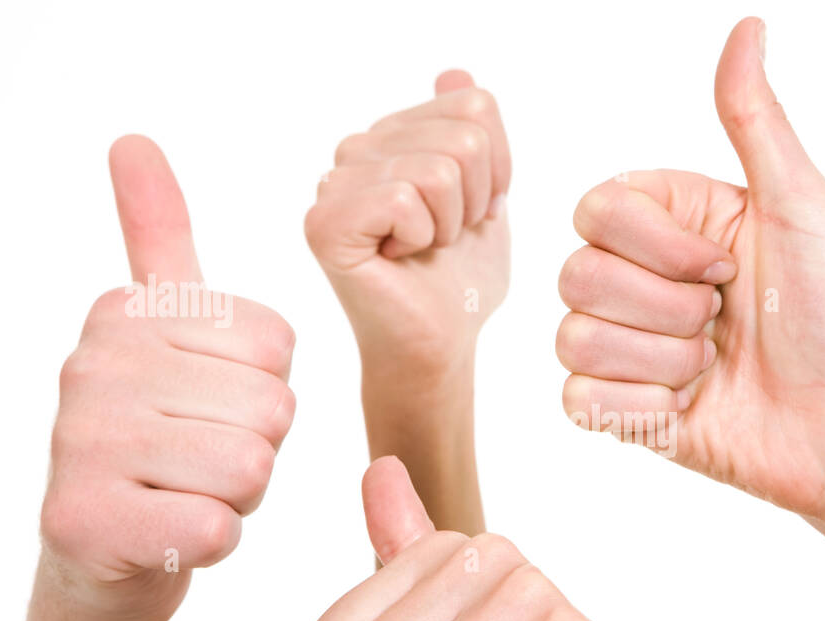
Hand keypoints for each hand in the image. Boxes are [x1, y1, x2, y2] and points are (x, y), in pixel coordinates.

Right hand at [41, 136, 295, 620]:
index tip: (210, 407)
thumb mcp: (163, 334)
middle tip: (199, 461)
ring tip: (184, 493)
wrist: (106, 556)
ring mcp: (81, 443)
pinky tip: (171, 536)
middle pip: (271, 408)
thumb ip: (157, 240)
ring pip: (250, 467)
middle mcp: (91, 366)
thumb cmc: (159, 443)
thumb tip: (132, 137)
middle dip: (256, 447)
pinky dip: (213, 541)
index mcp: (124, 313)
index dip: (267, 391)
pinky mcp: (88, 520)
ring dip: (238, 496)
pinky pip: (216, 526)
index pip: (277, 345)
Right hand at [304, 71, 510, 384]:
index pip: (473, 105)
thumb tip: (455, 71)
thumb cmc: (460, 283)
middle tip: (448, 239)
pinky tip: (400, 259)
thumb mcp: (485, 200)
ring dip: (451, 223)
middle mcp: (356, 152)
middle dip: (477, 198)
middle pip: (462, 134)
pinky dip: (421, 237)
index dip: (498, 167)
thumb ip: (475, 137)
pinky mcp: (326, 223)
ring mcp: (334, 184)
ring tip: (424, 249)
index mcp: (393, 138)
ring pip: (438, 168)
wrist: (440, 345)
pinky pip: (403, 198)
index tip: (474, 213)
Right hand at [555, 18, 824, 518]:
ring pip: (574, 336)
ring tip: (713, 368)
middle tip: (725, 324)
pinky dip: (640, 409)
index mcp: (676, 223)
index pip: (596, 208)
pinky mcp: (624, 410)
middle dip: (666, 308)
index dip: (655, 245)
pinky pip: (579, 400)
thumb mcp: (804, 207)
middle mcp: (643, 279)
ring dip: (661, 361)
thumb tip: (748, 27)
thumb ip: (757, 121)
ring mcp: (630, 347)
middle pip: (576, 273)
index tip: (726, 268)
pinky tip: (689, 409)